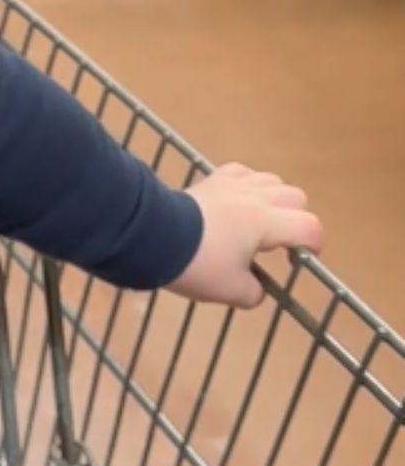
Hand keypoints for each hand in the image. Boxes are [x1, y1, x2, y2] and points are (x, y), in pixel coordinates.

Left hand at [167, 163, 323, 308]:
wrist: (151, 236)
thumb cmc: (195, 263)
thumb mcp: (230, 290)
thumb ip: (252, 292)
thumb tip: (256, 290)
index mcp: (265, 222)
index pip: (309, 227)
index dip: (314, 245)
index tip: (302, 260)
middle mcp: (254, 197)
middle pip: (295, 197)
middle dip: (294, 220)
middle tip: (276, 242)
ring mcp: (231, 184)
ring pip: (270, 179)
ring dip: (273, 199)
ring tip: (257, 221)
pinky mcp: (209, 180)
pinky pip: (240, 172)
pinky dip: (246, 184)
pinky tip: (236, 201)